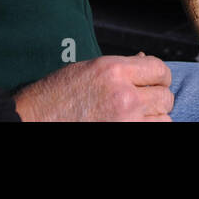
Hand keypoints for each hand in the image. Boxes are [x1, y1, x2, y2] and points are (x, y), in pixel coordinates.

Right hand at [13, 54, 173, 120]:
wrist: (33, 122)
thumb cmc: (56, 96)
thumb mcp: (88, 69)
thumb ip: (121, 67)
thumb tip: (145, 60)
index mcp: (114, 70)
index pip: (159, 69)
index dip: (160, 76)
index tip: (155, 82)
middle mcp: (124, 95)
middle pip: (165, 96)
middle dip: (157, 98)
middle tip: (144, 102)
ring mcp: (126, 121)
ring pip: (164, 118)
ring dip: (154, 118)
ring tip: (136, 117)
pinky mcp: (125, 138)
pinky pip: (155, 132)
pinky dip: (147, 128)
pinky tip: (132, 124)